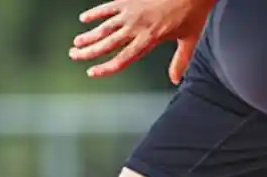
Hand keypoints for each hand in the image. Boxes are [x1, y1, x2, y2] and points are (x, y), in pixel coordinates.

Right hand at [69, 0, 214, 82]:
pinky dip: (95, 13)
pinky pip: (108, 8)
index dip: (105, 68)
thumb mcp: (189, 40)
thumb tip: (176, 80)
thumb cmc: (192, 14)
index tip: (92, 72)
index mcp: (149, 39)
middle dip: (88, 51)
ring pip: (104, 26)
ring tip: (76, 42)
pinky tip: (84, 18)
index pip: (122, 59)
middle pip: (107, 43)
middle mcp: (136, 27)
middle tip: (74, 55)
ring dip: (89, 35)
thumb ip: (180, 61)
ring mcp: (131, 12)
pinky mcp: (129, 0)